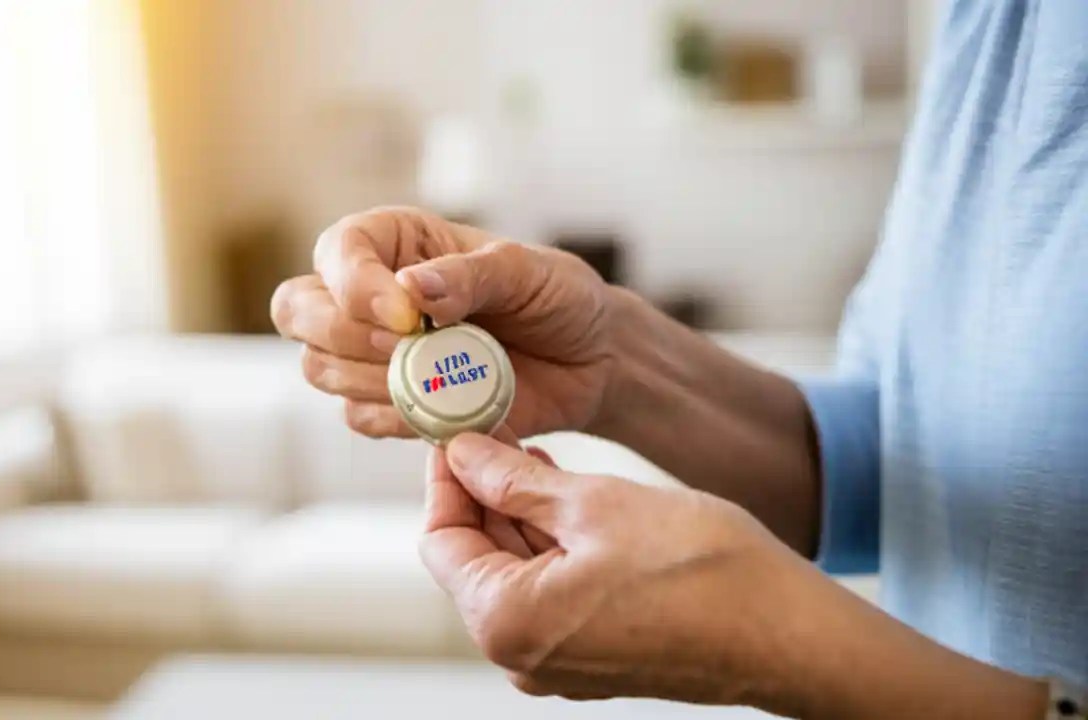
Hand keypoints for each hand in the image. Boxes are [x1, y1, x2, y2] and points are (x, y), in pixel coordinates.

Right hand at [270, 207, 615, 437]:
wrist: (590, 362)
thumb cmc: (559, 300)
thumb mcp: (530, 273)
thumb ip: (470, 276)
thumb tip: (412, 288)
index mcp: (394, 241)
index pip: (336, 251)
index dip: (355, 285)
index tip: (406, 316)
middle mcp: (370, 293)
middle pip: (299, 311)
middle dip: (345, 335)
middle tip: (410, 348)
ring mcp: (373, 352)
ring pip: (320, 368)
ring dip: (372, 380)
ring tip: (442, 380)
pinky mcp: (390, 404)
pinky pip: (358, 418)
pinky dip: (394, 420)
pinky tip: (443, 411)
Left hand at [421, 433, 1048, 718]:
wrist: (789, 631)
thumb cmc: (702, 570)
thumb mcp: (594, 503)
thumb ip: (514, 481)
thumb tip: (462, 455)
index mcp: (506, 622)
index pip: (440, 540)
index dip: (446, 480)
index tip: (458, 434)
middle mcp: (521, 656)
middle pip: (474, 558)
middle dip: (483, 493)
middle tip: (498, 432)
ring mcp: (558, 662)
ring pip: (513, 573)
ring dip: (519, 515)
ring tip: (536, 457)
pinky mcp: (593, 657)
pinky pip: (549, 593)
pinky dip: (550, 546)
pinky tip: (568, 499)